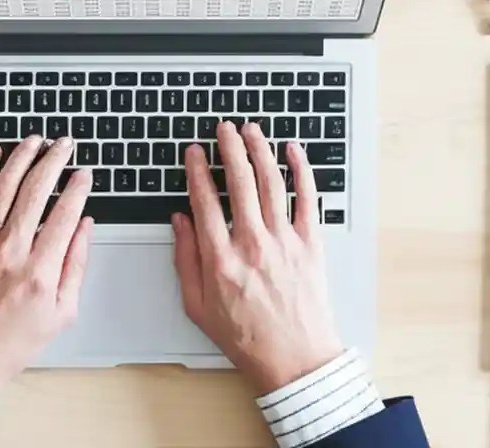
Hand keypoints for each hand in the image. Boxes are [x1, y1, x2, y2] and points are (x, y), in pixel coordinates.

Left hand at [0, 135, 94, 394]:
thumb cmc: (12, 341)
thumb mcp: (62, 312)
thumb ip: (76, 265)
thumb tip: (85, 227)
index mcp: (40, 271)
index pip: (65, 213)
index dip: (78, 187)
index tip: (85, 174)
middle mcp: (9, 251)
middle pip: (36, 190)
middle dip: (54, 160)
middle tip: (65, 144)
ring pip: (3, 186)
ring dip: (22, 157)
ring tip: (35, 140)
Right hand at [172, 122, 342, 393]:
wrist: (294, 359)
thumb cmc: (246, 338)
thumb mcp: (197, 306)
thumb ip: (185, 260)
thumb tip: (179, 221)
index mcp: (221, 259)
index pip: (204, 201)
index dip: (196, 171)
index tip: (193, 153)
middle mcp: (252, 244)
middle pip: (239, 182)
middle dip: (228, 148)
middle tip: (222, 129)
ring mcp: (284, 241)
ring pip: (271, 183)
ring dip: (259, 150)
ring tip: (250, 130)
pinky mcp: (310, 245)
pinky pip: (306, 199)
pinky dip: (301, 171)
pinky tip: (293, 151)